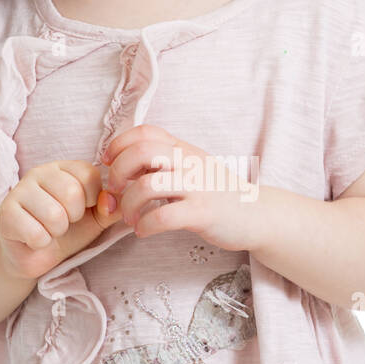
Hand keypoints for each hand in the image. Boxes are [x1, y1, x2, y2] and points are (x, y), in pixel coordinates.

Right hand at [0, 160, 122, 279]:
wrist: (34, 256)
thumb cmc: (66, 232)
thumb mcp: (95, 219)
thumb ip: (111, 208)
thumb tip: (115, 202)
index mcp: (62, 168)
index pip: (89, 174)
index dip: (92, 199)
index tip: (82, 209)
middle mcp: (39, 173)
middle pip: (71, 193)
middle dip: (73, 218)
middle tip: (63, 223)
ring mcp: (19, 191)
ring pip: (54, 215)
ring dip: (56, 232)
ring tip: (48, 230)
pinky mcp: (5, 214)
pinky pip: (36, 233)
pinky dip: (41, 243)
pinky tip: (33, 239)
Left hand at [103, 123, 260, 250]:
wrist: (256, 214)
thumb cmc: (214, 192)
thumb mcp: (189, 167)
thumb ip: (159, 163)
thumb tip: (119, 168)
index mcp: (182, 148)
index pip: (144, 132)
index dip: (118, 145)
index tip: (108, 163)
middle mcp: (188, 161)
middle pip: (141, 152)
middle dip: (118, 172)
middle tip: (116, 191)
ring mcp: (197, 186)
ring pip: (147, 185)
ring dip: (129, 204)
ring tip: (130, 217)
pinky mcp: (203, 213)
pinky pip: (163, 216)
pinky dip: (145, 225)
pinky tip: (143, 231)